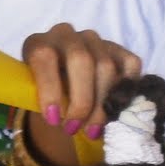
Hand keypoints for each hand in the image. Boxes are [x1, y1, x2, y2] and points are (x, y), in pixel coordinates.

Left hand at [23, 24, 142, 141]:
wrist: (62, 86)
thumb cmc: (45, 94)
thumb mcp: (33, 98)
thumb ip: (40, 102)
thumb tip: (58, 118)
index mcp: (38, 44)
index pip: (44, 57)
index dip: (50, 89)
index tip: (54, 120)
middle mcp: (67, 35)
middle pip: (81, 60)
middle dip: (81, 101)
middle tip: (75, 128)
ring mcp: (94, 40)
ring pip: (107, 67)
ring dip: (101, 104)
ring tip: (92, 130)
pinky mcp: (118, 49)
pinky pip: (131, 65)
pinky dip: (126, 90)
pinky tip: (114, 110)